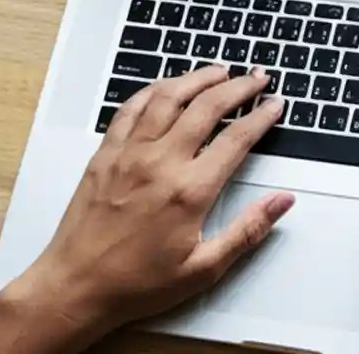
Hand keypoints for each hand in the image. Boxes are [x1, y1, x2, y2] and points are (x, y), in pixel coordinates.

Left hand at [0, 67, 292, 349]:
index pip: (236, 139)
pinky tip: (168, 86)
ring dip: (198, 78)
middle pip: (207, 107)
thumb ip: (248, 230)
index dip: (261, 116)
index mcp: (189, 191)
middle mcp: (160, 163)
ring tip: (219, 70)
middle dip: (238, 87)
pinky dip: (154, 90)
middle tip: (257, 77)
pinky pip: (131, 109)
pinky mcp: (105, 155)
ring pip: (168, 97)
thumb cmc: (137, 283)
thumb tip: (283, 201)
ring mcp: (129, 154)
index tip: (276, 105)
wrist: (75, 287)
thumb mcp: (204, 268)